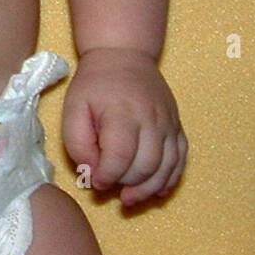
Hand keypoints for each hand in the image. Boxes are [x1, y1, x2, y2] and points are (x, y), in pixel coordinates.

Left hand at [62, 47, 186, 205]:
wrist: (123, 55)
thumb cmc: (94, 84)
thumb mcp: (73, 107)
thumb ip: (78, 141)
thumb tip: (92, 170)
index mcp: (123, 112)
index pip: (121, 156)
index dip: (107, 176)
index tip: (95, 182)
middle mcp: (152, 119)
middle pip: (146, 166)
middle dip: (126, 184)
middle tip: (109, 187)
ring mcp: (169, 124)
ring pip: (167, 168)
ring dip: (148, 189)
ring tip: (129, 198)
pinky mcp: (177, 128)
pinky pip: (181, 160)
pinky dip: (170, 179)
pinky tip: (155, 191)